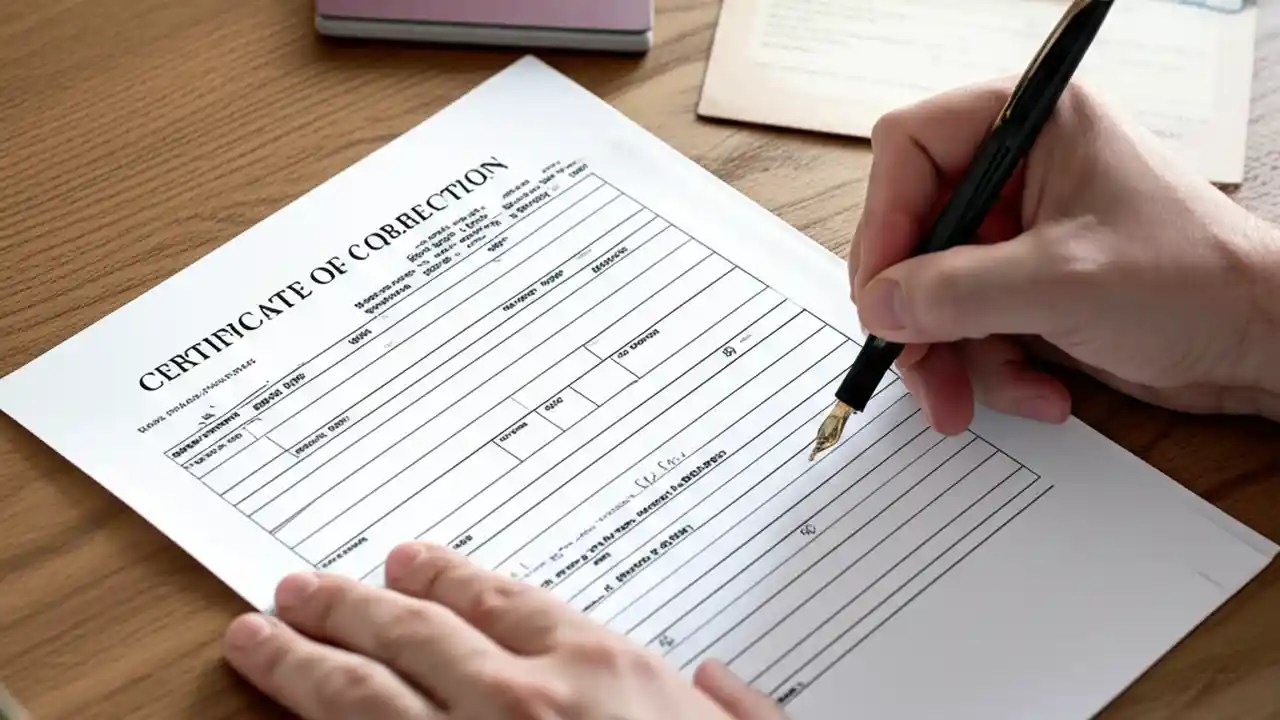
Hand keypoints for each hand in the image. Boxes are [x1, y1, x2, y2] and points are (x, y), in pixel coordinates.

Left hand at [221, 542, 786, 719]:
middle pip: (412, 631)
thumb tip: (721, 684)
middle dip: (347, 607)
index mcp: (598, 666)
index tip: (404, 561)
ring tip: (258, 638)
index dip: (440, 572)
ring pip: (362, 696)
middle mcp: (522, 700)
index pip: (498, 598)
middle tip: (299, 590)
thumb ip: (731, 710)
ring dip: (302, 662)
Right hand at [850, 80, 1279, 432]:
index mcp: (1029, 125)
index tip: (881, 290)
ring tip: (966, 403)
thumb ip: (956, 292)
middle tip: (913, 361)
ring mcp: (1019, 231)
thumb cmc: (1195, 282)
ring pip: (934, 290)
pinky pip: (971, 324)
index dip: (885, 219)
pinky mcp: (1026, 284)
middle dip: (915, 310)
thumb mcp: (1060, 283)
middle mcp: (1017, 170)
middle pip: (914, 230)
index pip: (910, 148)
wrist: (1260, 343)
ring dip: (949, 356)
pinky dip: (993, 368)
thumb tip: (878, 306)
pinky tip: (1040, 391)